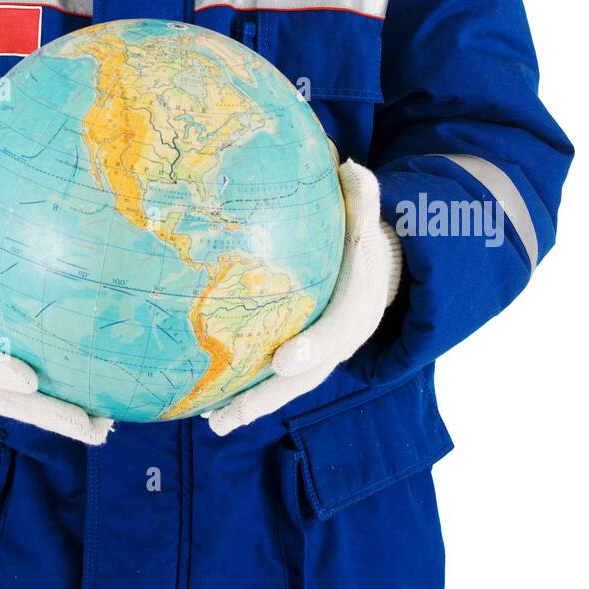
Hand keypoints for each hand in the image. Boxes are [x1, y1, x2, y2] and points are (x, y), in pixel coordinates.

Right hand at [0, 210, 114, 446]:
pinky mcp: (14, 367)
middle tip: (89, 424)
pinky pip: (43, 386)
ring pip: (28, 402)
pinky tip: (111, 402)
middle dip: (46, 414)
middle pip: (7, 397)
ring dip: (66, 417)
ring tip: (107, 426)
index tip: (30, 379)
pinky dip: (73, 397)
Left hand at [202, 157, 403, 436]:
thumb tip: (350, 166)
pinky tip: (211, 408)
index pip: (336, 334)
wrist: (377, 271)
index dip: (311, 349)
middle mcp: (340, 342)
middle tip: (237, 411)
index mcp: (358, 309)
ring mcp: (322, 356)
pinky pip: (275, 382)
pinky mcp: (302, 359)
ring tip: (214, 422)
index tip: (280, 360)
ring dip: (251, 406)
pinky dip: (247, 396)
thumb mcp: (368, 216)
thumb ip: (363, 196)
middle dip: (272, 395)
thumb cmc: (362, 239)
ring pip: (288, 389)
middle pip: (307, 378)